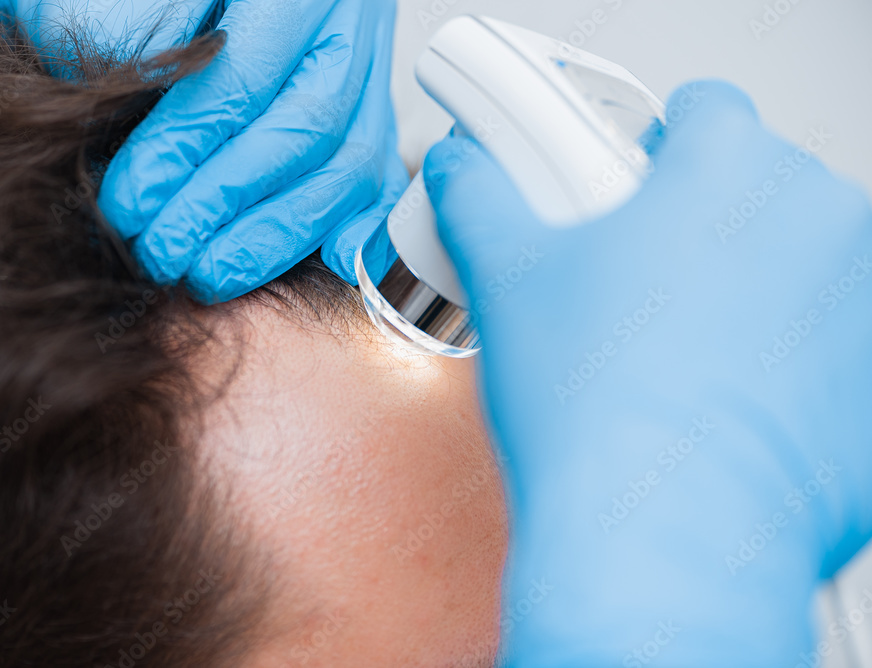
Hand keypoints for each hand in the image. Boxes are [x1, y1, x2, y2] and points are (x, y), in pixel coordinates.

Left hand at [0, 0, 407, 302]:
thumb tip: (115, 75)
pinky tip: (328, 260)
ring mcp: (370, 72)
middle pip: (307, 130)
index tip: (130, 204)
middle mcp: (349, 23)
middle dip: (228, 204)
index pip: (244, 78)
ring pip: (352, 167)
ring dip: (280, 235)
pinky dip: (363, 229)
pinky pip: (386, 180)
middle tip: (162, 252)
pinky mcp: (373, 115)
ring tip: (212, 273)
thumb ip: (117, 15)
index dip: (185, 151)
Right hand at [424, 80, 871, 665]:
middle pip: (757, 191)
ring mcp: (864, 304)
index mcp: (732, 170)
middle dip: (701, 227)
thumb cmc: (599, 411)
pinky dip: (790, 365)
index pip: (706, 111)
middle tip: (635, 289)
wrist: (659, 536)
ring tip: (673, 354)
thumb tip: (461, 171)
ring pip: (800, 268)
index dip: (655, 148)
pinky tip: (721, 403)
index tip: (630, 188)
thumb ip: (479, 198)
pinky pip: (832, 350)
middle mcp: (819, 222)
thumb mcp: (507, 277)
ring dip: (751, 291)